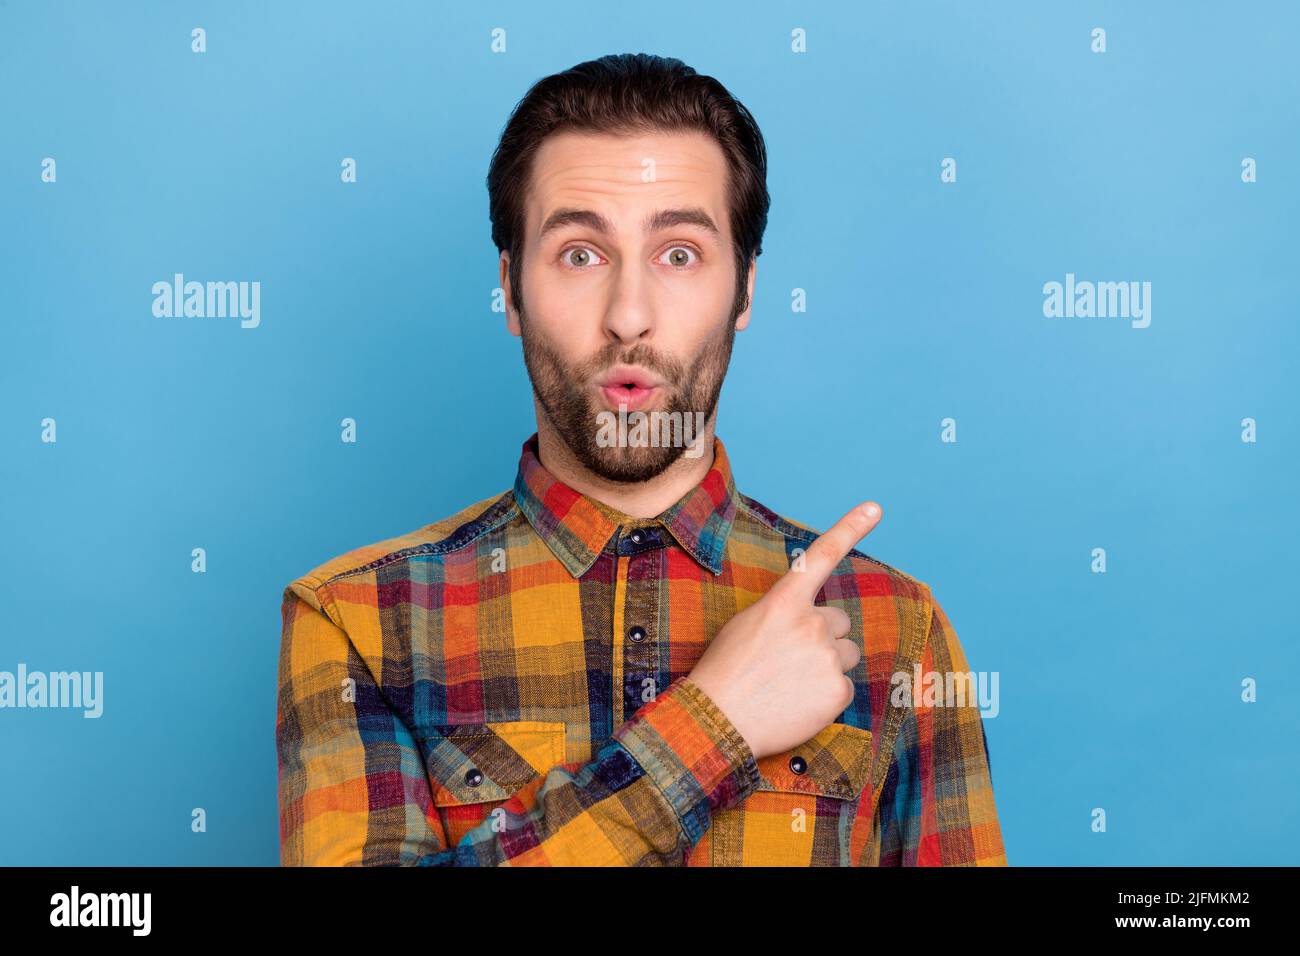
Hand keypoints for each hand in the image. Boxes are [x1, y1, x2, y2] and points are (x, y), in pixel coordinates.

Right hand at [686, 501, 881, 759]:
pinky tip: (798, 704)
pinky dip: (826, 698)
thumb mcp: (746, 626)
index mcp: (783, 602)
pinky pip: (844, 688)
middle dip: (823, 638)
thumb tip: (810, 621)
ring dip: (827, 666)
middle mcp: (811, 624)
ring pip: (845, 655)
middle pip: (839, 623)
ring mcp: (826, 657)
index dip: (849, 529)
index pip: (820, 558)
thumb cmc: (724, 672)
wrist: (716, 722)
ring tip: (791, 684)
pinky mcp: (837, 691)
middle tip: (790, 660)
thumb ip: (783, 614)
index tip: (874, 508)